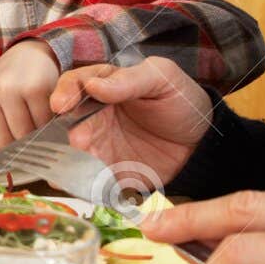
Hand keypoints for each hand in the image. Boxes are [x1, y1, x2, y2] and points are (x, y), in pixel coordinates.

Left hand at [0, 41, 61, 147]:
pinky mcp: (34, 88)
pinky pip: (41, 124)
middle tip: (20, 124)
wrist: (32, 54)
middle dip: (13, 140)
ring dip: (32, 133)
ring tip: (32, 117)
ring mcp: (9, 89)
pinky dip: (46, 123)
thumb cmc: (9, 85)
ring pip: (21, 136)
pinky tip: (43, 110)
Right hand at [48, 57, 212, 182]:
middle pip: (69, 122)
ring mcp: (99, 146)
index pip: (75, 85)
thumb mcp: (162, 78)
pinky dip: (87, 183)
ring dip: (73, 159)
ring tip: (80, 166)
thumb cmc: (182, 102)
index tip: (61, 104)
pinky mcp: (109, 172)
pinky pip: (92, 178)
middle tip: (79, 139)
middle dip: (69, 131)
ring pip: (75, 152)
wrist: (203, 143)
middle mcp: (94, 116)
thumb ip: (130, 79)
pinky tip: (89, 185)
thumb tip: (93, 85)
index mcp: (104, 87)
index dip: (64, 93)